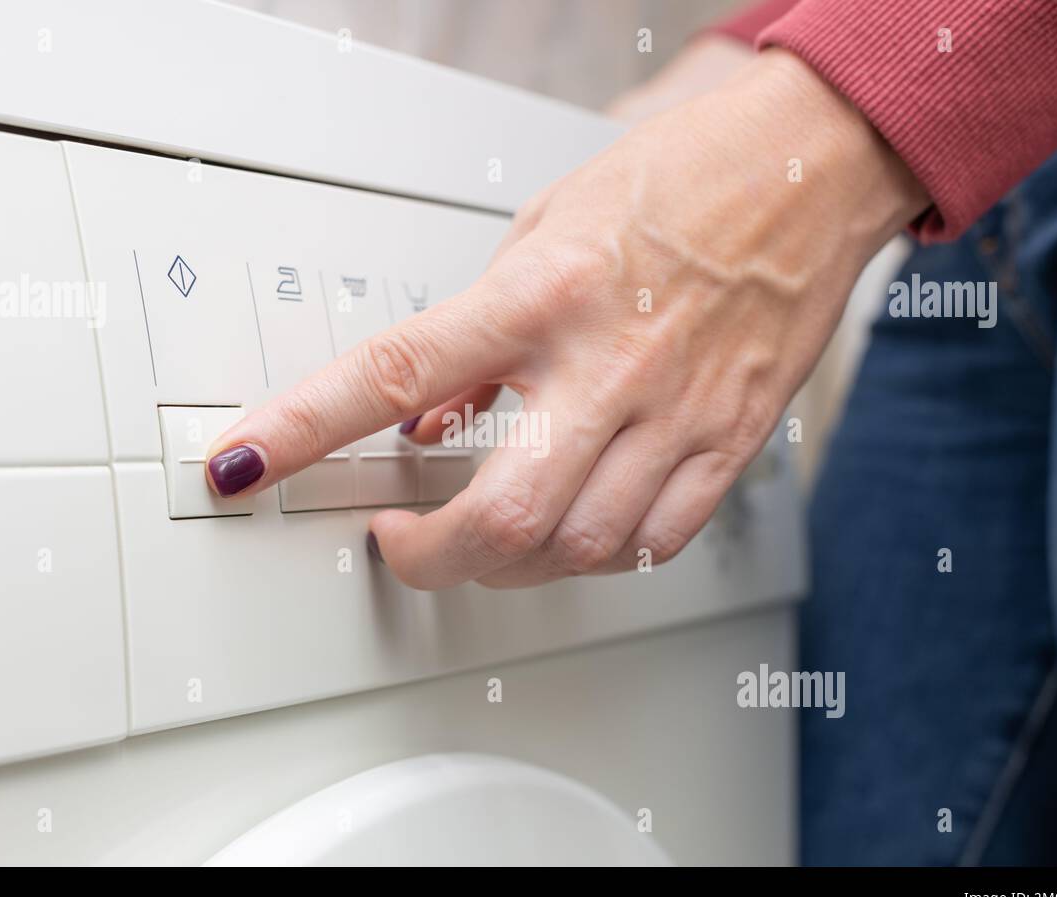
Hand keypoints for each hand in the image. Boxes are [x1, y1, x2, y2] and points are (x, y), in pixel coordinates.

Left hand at [206, 49, 928, 589]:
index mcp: (542, 294)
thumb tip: (432, 419)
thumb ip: (482, 338)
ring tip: (490, 536)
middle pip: (502, 515)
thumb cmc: (678, 182)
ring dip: (511, 563)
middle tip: (401, 543)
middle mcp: (609, 364)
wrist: (810, 172)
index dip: (305, 428)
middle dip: (429, 557)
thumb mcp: (546, 230)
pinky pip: (655, 543)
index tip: (246, 462)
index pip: (395, 373)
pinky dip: (598, 554)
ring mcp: (677, 413)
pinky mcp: (730, 443)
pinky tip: (579, 527)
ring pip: (580, 548)